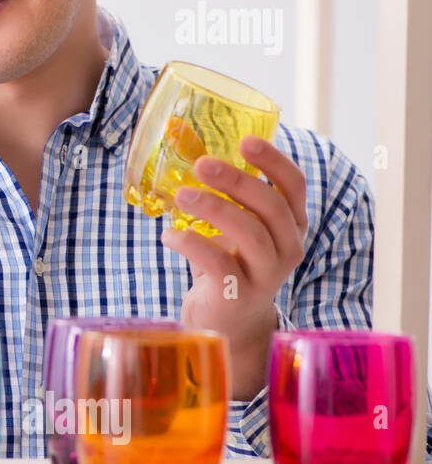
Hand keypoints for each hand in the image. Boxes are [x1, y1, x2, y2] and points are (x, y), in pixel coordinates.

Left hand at [160, 135, 308, 400]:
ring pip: (249, 234)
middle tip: (201, 164)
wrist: (228, 322)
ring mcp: (266, 274)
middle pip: (271, 206)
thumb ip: (221, 195)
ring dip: (213, 208)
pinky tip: (168, 235)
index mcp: (290, 224)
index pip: (294, 186)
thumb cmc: (229, 263)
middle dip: (236, 181)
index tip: (246, 141)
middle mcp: (288, 248)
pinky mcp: (239, 295)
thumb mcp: (233, 227)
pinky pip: (219, 264)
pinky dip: (191, 244)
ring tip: (181, 196)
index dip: (273, 161)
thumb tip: (183, 146)